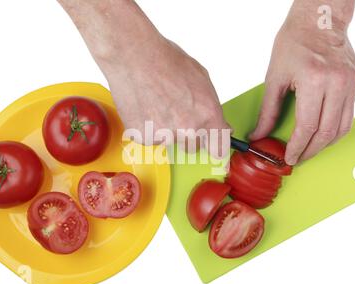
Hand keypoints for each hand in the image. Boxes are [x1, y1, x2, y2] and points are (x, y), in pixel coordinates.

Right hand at [58, 0, 229, 156]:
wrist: (134, 56)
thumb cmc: (167, 61)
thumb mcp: (202, 79)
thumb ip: (211, 107)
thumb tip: (220, 125)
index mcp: (208, 114)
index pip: (219, 148)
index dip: (217, 150)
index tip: (216, 156)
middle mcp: (189, 130)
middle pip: (193, 147)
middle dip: (188, 135)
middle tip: (176, 112)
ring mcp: (165, 136)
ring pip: (169, 142)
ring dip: (165, 130)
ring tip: (156, 103)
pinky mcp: (143, 138)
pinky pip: (149, 139)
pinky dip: (147, 127)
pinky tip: (144, 106)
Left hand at [250, 1, 354, 164]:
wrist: (319, 20)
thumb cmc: (294, 43)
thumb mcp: (274, 77)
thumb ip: (268, 110)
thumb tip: (259, 134)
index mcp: (314, 80)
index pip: (308, 126)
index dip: (298, 147)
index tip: (290, 157)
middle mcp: (337, 83)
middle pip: (327, 132)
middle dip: (311, 151)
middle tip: (298, 158)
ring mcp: (351, 83)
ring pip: (342, 127)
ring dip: (325, 143)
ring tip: (309, 149)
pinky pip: (349, 114)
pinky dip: (335, 127)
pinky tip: (321, 130)